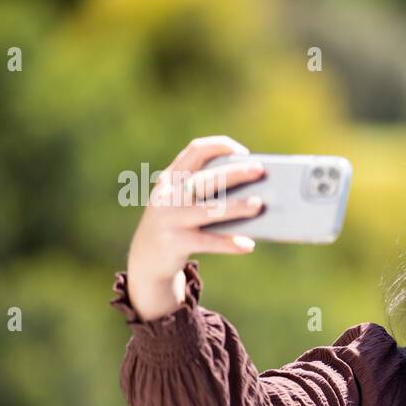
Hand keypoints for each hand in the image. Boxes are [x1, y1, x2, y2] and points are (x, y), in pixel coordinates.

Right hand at [125, 135, 266, 320]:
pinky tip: (248, 245)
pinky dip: (229, 243)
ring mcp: (170, 218)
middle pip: (205, 179)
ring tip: (258, 205)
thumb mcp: (183, 203)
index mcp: (172, 179)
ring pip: (209, 210)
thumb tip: (253, 192)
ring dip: (236, 207)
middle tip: (259, 170)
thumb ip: (206, 193)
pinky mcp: (174, 242)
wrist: (146, 259)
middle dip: (234, 173)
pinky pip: (208, 242)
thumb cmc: (178, 226)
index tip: (244, 152)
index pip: (195, 151)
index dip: (219, 146)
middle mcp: (168, 195)